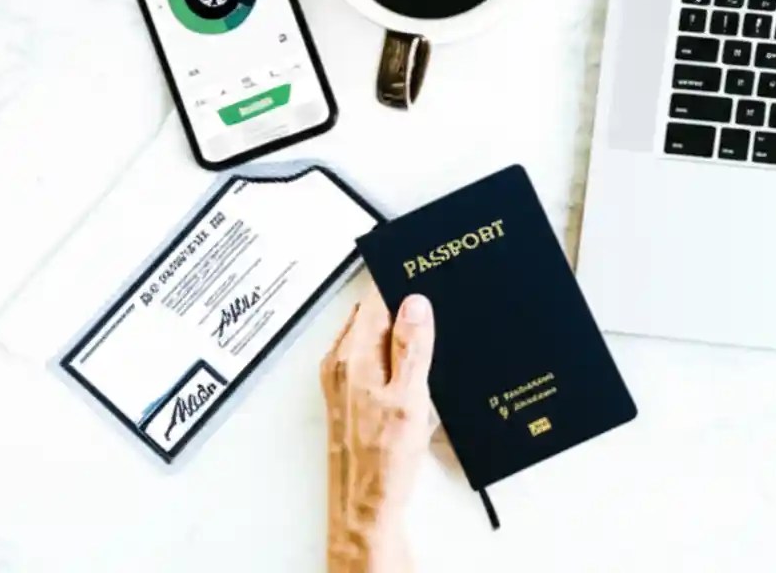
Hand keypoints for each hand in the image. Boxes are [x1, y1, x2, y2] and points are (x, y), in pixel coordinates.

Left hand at [321, 290, 434, 572]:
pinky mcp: (348, 396)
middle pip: (371, 314)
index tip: (423, 270)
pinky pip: (370, 358)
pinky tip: (413, 368)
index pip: (375, 298)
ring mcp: (341, 379)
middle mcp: (340, 363)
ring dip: (397, 330)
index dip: (400, 281)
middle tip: (434, 299)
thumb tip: (414, 303)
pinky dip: (391, 354)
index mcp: (353, 355)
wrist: (365, 504)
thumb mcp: (409, 399)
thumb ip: (411, 348)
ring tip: (428, 333)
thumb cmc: (384, 460)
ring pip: (370, 335)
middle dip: (401, 302)